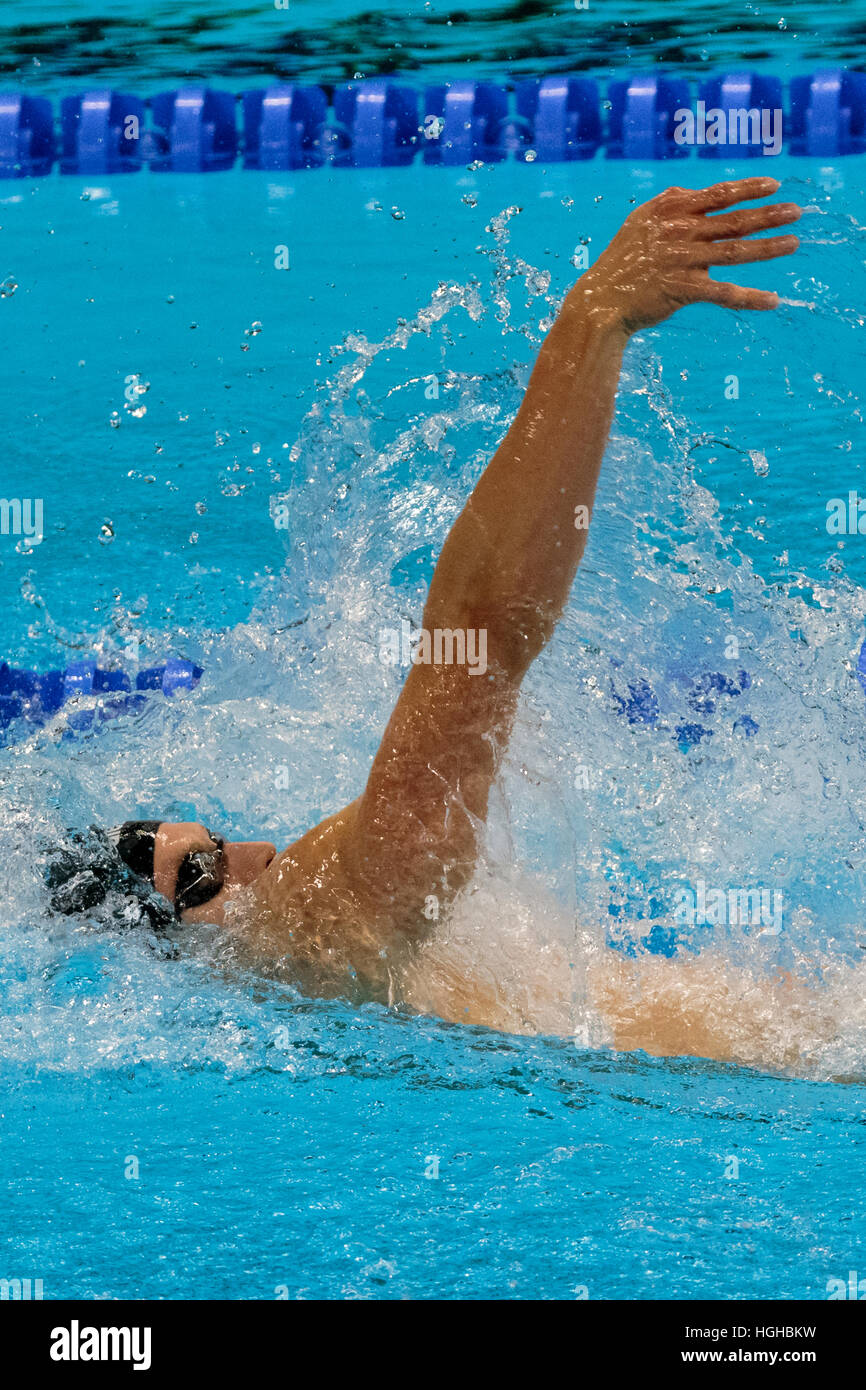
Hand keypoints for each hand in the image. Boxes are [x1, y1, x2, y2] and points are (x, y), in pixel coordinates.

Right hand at [577, 177, 801, 335]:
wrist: (600, 301)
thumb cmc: (624, 261)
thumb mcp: (643, 222)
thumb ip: (673, 207)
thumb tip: (702, 196)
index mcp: (669, 208)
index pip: (718, 194)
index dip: (748, 188)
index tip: (774, 186)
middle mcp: (678, 230)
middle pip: (733, 220)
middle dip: (768, 214)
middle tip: (797, 211)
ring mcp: (681, 260)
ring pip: (735, 251)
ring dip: (768, 247)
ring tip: (794, 242)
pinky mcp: (682, 290)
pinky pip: (724, 293)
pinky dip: (750, 298)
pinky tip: (772, 300)